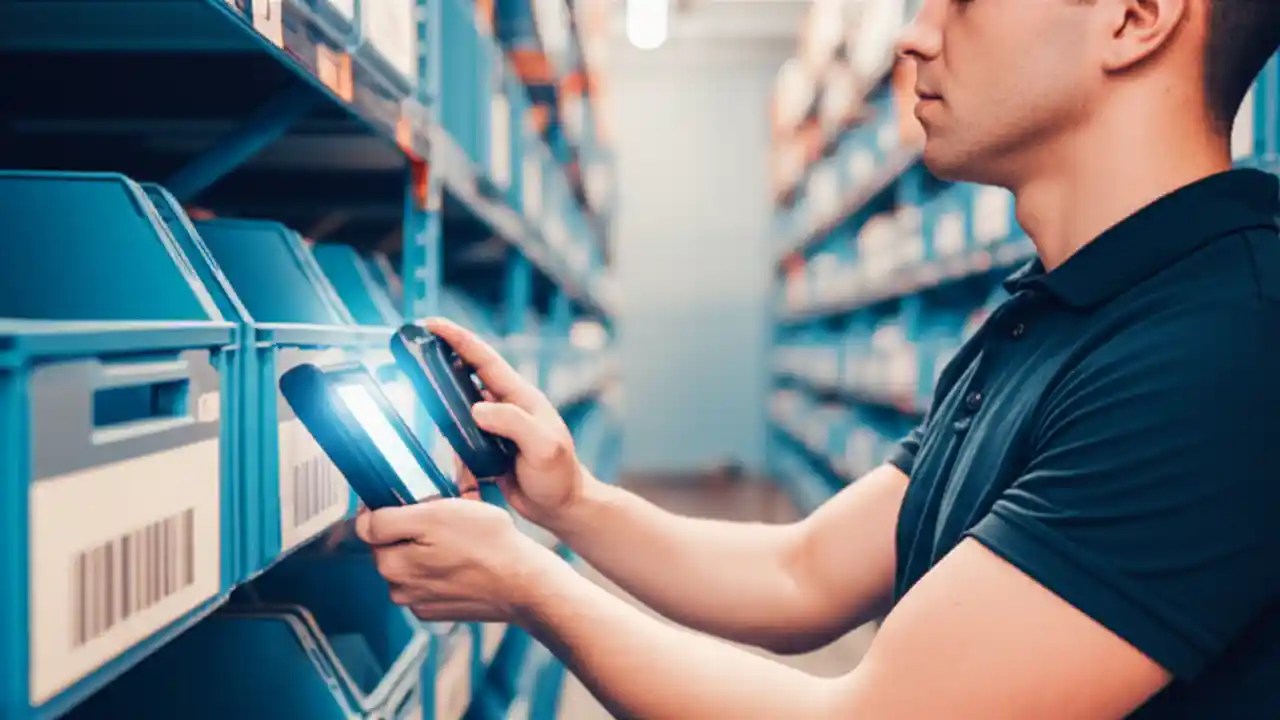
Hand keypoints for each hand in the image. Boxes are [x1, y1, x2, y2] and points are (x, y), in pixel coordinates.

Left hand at [354, 498, 561, 621]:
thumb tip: (364, 521)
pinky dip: (439, 570)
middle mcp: (397, 587)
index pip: (370, 526)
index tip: (413, 503)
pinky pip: (427, 580)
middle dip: (412, 530)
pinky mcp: (437, 610)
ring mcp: (418, 601)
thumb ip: (389, 520)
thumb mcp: (437, 515)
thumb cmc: (488, 545)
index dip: (391, 508)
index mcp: (391, 563)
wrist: (524, 584)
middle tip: (445, 521)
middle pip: (391, 545)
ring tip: (458, 544)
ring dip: (426, 550)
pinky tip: (462, 564)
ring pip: (411, 562)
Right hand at [426, 317, 596, 530]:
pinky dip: (445, 421)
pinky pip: (460, 428)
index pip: (484, 360)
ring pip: (462, 399)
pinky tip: (430, 420)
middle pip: (468, 372)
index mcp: (521, 397)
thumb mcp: (542, 447)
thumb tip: (476, 408)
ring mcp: (496, 425)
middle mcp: (506, 406)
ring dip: (441, 387)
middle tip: (415, 345)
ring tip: (416, 376)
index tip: (431, 324)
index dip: (458, 339)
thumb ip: (513, 424)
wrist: (561, 508)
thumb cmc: (558, 477)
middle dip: (443, 354)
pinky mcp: (487, 446)